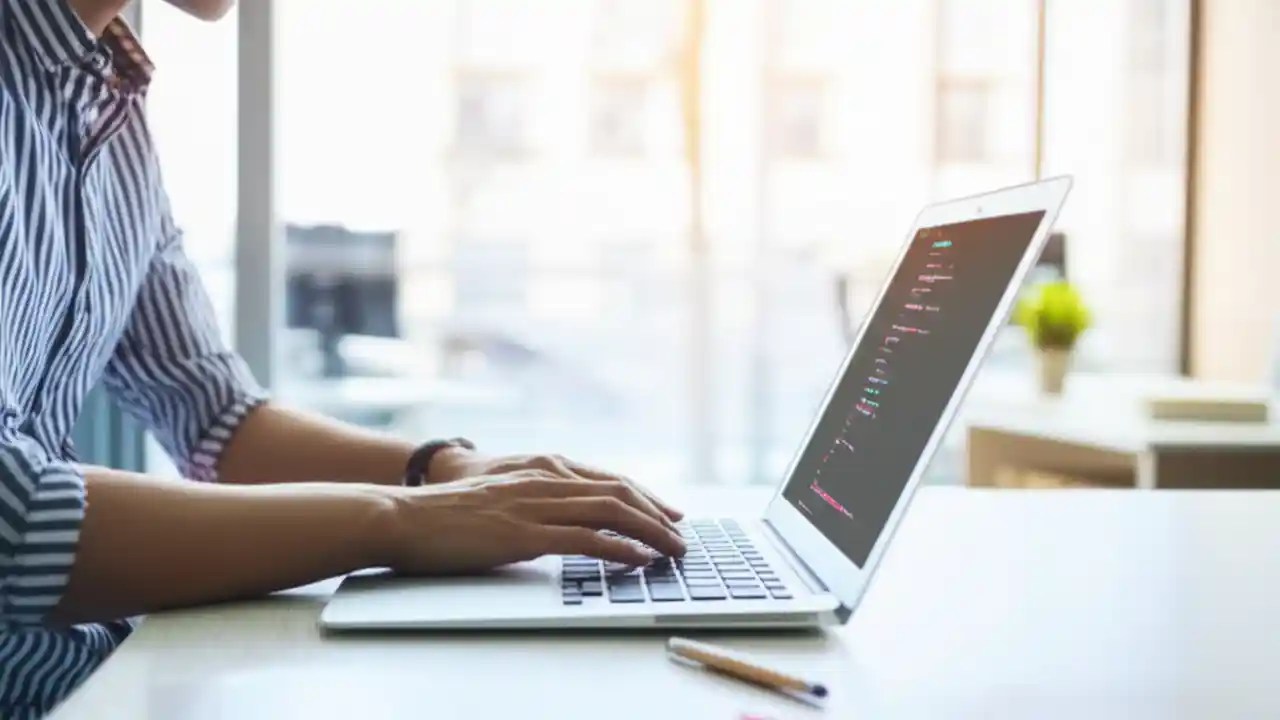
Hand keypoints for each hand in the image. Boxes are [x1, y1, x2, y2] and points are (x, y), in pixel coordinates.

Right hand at [430, 449, 682, 525]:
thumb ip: (529, 499)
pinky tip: (638, 559)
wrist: (405, 515)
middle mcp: (544, 478)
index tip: (666, 511)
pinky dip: (619, 548)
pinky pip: (585, 538)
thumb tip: (554, 518)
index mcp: (539, 467)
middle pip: (617, 491)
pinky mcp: (525, 533)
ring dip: (649, 530)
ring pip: (610, 511)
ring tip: (672, 549)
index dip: (642, 494)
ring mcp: (535, 504)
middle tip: (680, 534)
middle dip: (656, 513)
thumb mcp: (497, 495)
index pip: (606, 478)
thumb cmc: (445, 512)